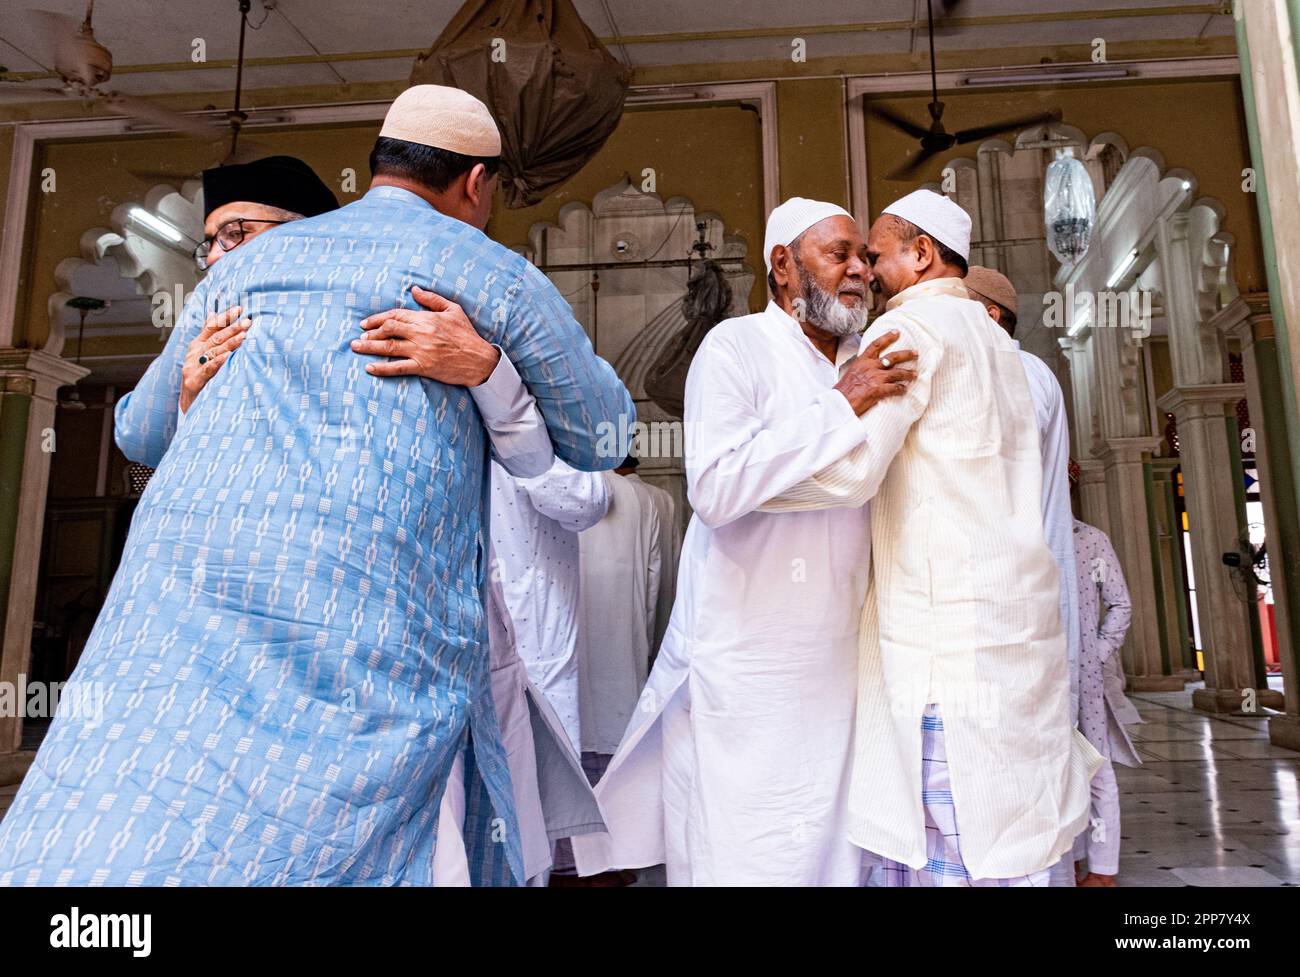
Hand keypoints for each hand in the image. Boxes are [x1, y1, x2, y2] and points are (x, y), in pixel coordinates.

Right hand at [181, 304, 248, 412]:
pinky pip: (209, 369)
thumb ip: (208, 335)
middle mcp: (194, 354)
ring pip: (213, 352)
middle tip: (247, 321)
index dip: (224, 317)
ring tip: (243, 335)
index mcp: (196, 346)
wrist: (187, 404)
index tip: (239, 309)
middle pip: (215, 338)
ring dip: (230, 343)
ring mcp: (193, 367)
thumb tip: (212, 314)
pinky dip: (219, 361)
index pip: (211, 327)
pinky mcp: (195, 381)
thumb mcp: (202, 355)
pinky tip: (228, 355)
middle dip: (232, 328)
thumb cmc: (199, 377)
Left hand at [352, 285, 499, 384]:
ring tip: (356, 347)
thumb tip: (413, 290)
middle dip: (370, 332)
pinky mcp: (423, 367)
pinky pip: (398, 367)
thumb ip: (432, 299)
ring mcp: (421, 351)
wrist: (479, 360)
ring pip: (388, 347)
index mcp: (426, 318)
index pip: (396, 315)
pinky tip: (370, 368)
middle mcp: (420, 333)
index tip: (365, 323)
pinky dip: (382, 368)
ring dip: (369, 347)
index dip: (378, 318)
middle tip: (359, 336)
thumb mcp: (453, 310)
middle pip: (388, 329)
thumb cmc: (467, 335)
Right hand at [833, 329, 917, 415]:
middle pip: (892, 357)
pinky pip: (895, 388)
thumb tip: (867, 371)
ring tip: (915, 374)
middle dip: (906, 354)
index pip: (876, 345)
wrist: (838, 403)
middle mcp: (870, 367)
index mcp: (862, 361)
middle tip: (915, 353)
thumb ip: (861, 369)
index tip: (897, 332)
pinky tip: (904, 390)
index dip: (887, 337)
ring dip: (908, 373)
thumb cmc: (842, 391)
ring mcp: (875, 378)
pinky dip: (901, 389)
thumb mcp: (850, 373)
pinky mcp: (878, 390)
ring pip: (897, 373)